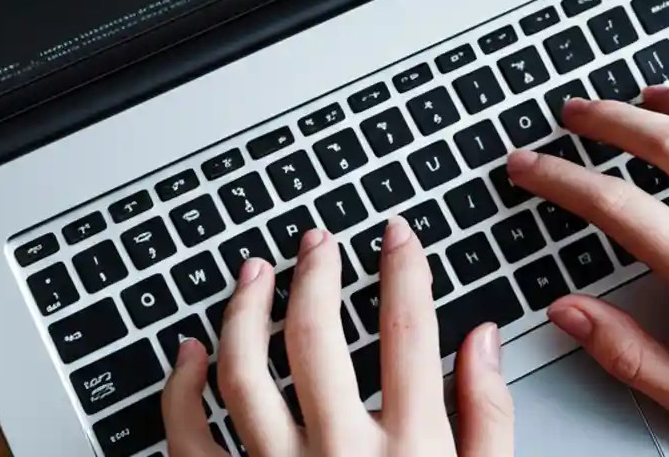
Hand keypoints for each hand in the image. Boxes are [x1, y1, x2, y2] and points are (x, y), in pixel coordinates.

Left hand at [160, 218, 513, 456]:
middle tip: (317, 241)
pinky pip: (187, 437)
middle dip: (317, 272)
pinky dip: (179, 387)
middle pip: (317, 336)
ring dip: (244, 309)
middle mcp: (339, 455)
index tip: (397, 235)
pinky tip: (189, 350)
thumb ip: (490, 416)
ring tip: (253, 272)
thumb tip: (483, 339)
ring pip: (243, 372)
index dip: (404, 269)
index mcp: (410, 449)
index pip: (407, 331)